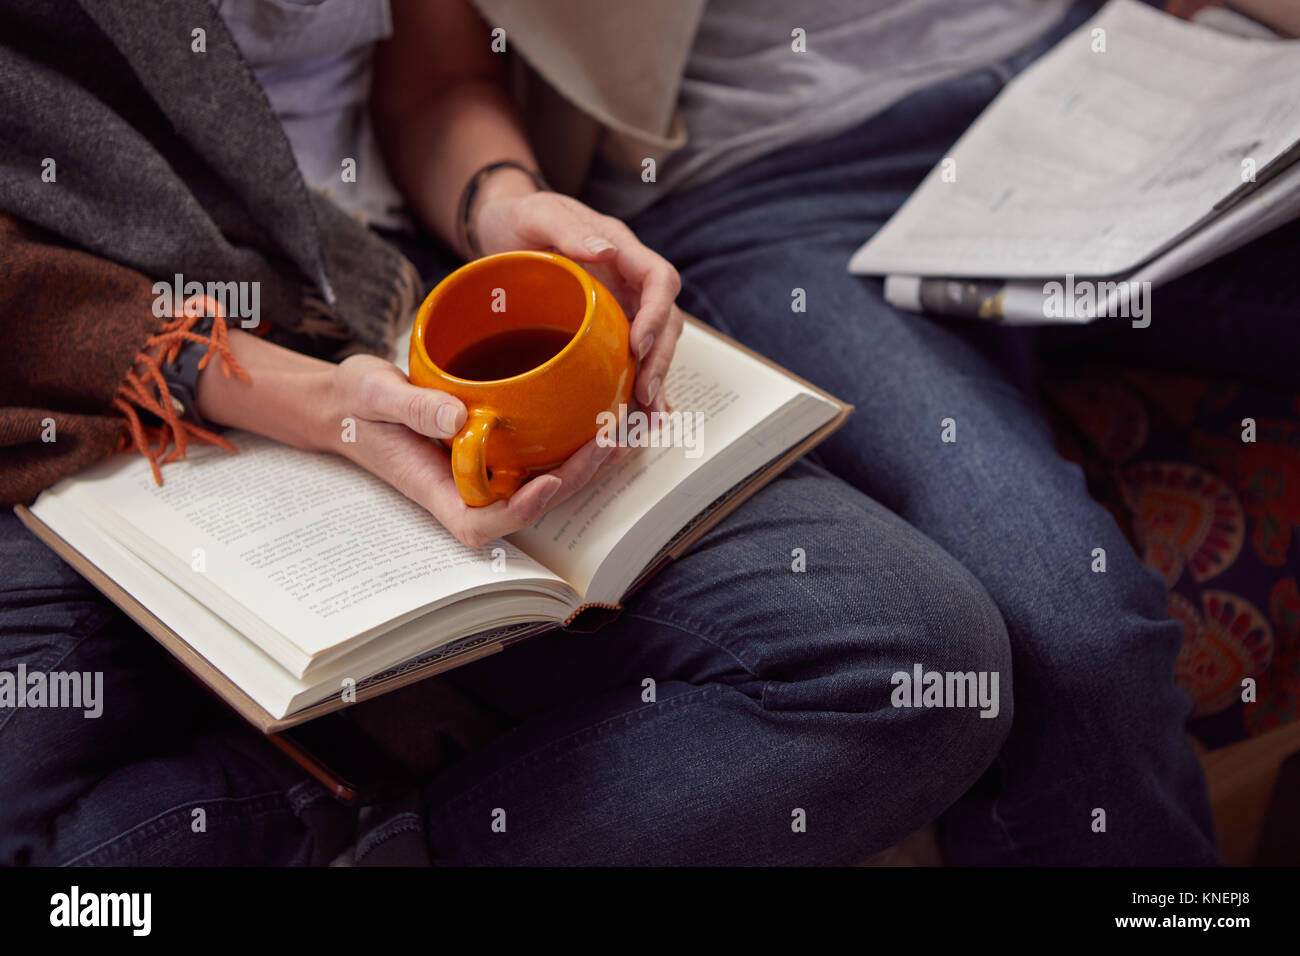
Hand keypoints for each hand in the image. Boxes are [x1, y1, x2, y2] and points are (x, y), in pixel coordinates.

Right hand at [327, 354, 617, 547]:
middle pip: (524, 506)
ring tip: (614, 434)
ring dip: (578, 466)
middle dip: (570, 483)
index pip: (481, 524)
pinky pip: (531, 458)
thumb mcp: (373, 394)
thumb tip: (458, 419)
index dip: (520, 513)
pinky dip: (564, 444)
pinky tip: (589, 417)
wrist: (345, 401)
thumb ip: (412, 408)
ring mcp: (477, 472)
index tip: (547, 482)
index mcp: (432, 489)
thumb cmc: (354, 403)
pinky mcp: (488, 450)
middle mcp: (462, 489)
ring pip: (536, 484)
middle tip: (607, 444)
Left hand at [473, 186, 682, 412]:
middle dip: (660, 358)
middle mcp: (628, 280)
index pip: (659, 279)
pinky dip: (635, 385)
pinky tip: (636, 416)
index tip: (639, 344)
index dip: (658, 313)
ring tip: (649, 417)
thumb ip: (568, 228)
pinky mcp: (606, 328)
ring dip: (654, 379)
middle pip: (666, 320)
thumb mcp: (536, 214)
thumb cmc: (518, 217)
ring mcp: (620, 305)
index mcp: (621, 248)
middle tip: (644, 394)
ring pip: (654, 344)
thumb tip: (606, 250)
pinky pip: (629, 357)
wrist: (499, 227)